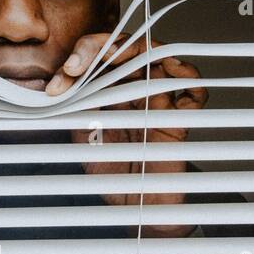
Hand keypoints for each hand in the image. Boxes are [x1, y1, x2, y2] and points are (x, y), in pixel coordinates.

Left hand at [53, 33, 207, 236]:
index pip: (101, 58)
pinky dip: (187, 73)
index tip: (62, 76)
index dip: (82, 56)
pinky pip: (195, 89)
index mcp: (112, 91)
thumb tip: (59, 84)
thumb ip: (76, 110)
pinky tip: (168, 68)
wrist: (136, 206)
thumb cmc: (112, 173)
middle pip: (130, 50)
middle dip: (103, 48)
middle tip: (78, 63)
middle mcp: (137, 90)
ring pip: (161, 58)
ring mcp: (161, 101)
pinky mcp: (183, 118)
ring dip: (140, 50)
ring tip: (115, 55)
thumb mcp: (83, 137)